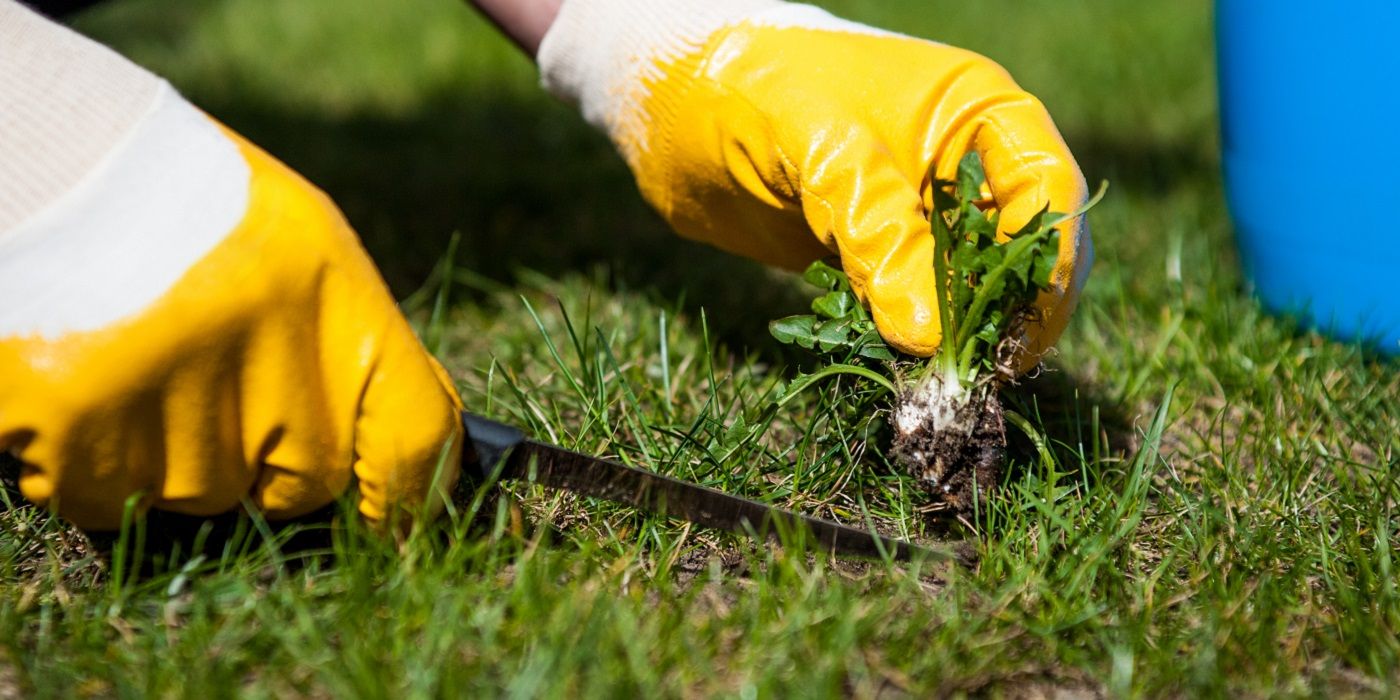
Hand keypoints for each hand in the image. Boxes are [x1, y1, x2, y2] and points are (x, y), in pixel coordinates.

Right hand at [0, 89, 461, 530]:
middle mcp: (263, 341)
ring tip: (137, 360)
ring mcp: (169, 386)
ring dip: (170, 454)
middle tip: (214, 382)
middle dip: (268, 458)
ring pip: (200, 494)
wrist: (43, 157)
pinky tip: (86, 384)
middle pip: (303, 482)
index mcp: (330, 291)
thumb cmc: (182, 204)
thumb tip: (416, 458)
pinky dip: (90, 463)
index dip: (412, 495)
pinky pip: (103, 497)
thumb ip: (354, 349)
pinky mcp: (77, 418)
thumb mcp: (300, 246)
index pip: (412, 434)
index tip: (396, 522)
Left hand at [539, 1, 1090, 364]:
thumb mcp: (820, 150)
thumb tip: (930, 338)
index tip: (1016, 336)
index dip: (1044, 268)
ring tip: (930, 380)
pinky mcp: (877, 250)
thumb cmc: (747, 89)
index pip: (1048, 194)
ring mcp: (921, 210)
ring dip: (959, 336)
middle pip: (1024, 252)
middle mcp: (964, 162)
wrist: (665, 98)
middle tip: (970, 375)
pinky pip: (916, 305)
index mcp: (977, 111)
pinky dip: (911, 338)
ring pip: (972, 288)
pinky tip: (893, 366)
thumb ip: (879, 233)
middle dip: (1006, 313)